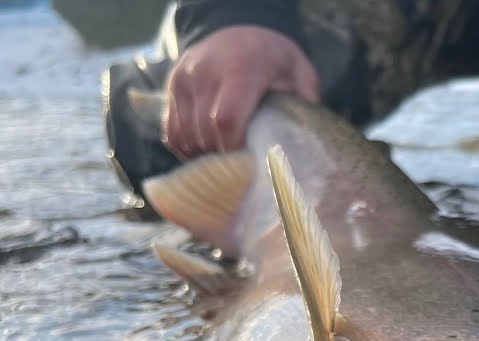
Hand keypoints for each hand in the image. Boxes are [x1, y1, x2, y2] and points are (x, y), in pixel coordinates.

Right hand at [162, 25, 319, 157]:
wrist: (242, 32)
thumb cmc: (275, 60)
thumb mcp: (299, 73)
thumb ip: (304, 104)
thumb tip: (306, 144)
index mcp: (240, 67)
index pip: (225, 119)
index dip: (233, 149)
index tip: (248, 165)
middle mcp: (205, 70)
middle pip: (204, 131)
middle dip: (221, 157)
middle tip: (240, 171)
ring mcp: (184, 78)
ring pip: (185, 134)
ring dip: (203, 155)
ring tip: (224, 164)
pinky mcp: (172, 86)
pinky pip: (172, 130)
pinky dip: (187, 147)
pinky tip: (207, 152)